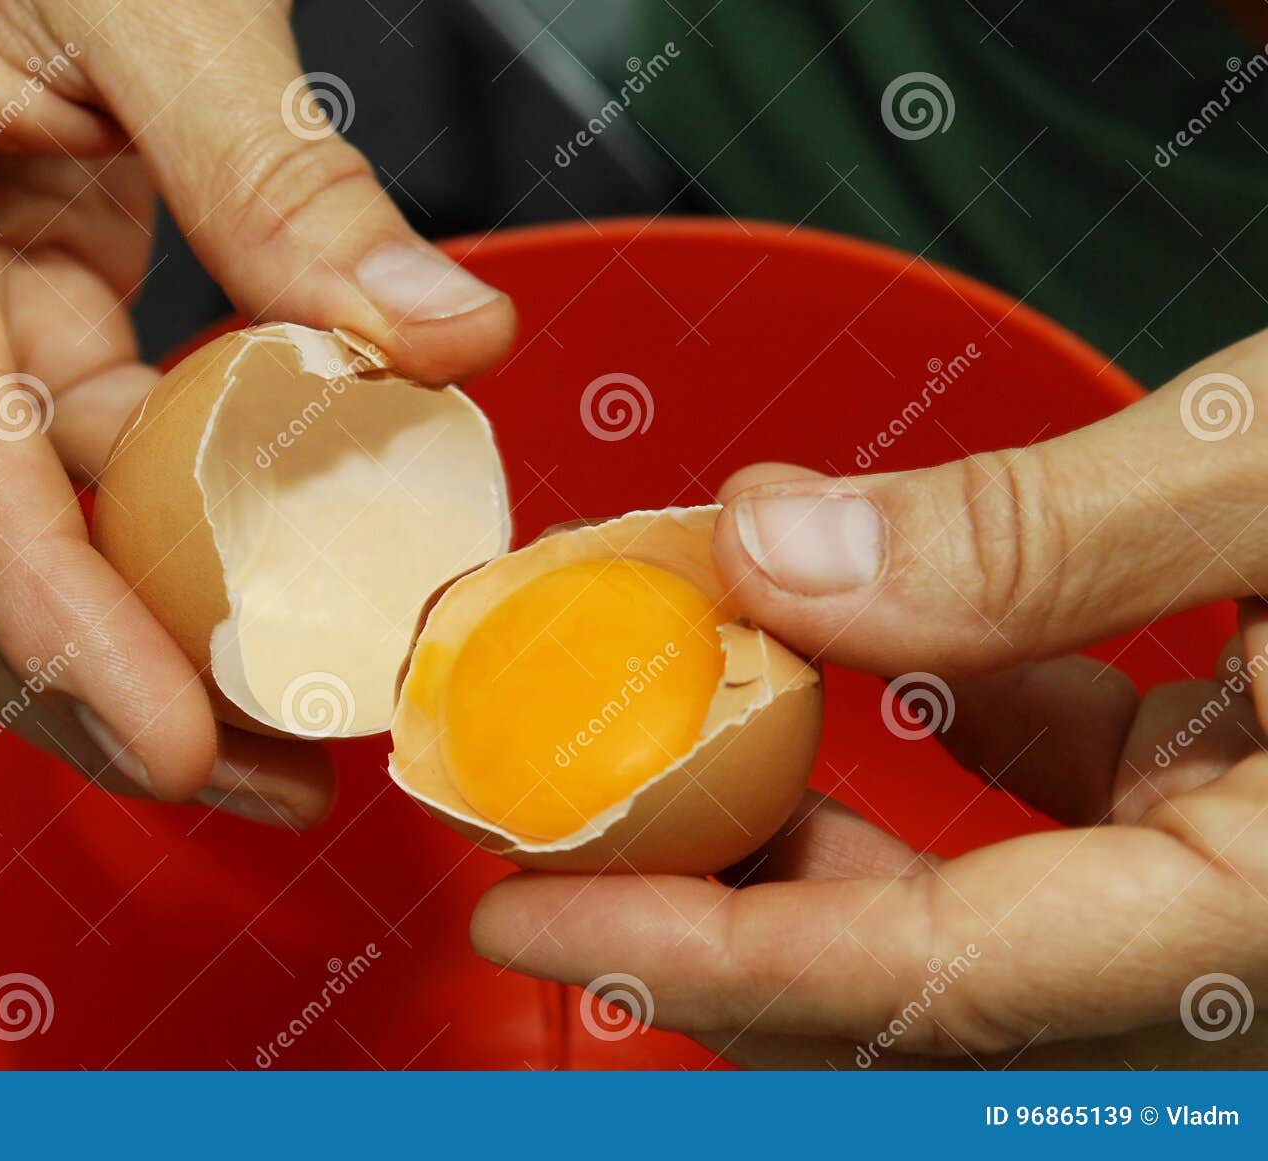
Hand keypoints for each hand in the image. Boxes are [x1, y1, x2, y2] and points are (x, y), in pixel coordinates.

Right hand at [0, 0, 513, 822]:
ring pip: (5, 529)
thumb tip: (432, 334)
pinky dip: (165, 543)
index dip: (46, 607)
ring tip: (272, 732)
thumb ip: (279, 169)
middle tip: (239, 775)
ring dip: (132, 641)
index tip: (165, 731)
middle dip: (80, 683)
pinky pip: (71, 466)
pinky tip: (256, 594)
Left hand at [472, 336, 1267, 1066]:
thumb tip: (771, 554)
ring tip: (694, 706)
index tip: (521, 916)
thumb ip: (1030, 536)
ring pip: (980, 915)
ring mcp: (1248, 885)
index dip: (691, 957)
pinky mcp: (1258, 812)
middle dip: (718, 901)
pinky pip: (1072, 823)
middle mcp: (1251, 946)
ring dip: (820, 819)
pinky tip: (907, 646)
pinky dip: (963, 734)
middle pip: (918, 983)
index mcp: (1267, 915)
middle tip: (563, 815)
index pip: (916, 985)